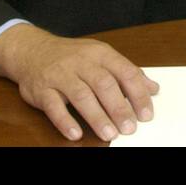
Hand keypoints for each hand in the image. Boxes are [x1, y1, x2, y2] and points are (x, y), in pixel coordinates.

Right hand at [0, 24, 159, 141]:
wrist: (32, 50)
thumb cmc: (73, 57)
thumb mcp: (101, 57)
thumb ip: (126, 73)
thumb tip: (153, 89)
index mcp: (101, 54)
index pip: (125, 72)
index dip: (138, 94)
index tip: (146, 114)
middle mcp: (81, 62)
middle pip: (104, 84)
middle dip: (119, 107)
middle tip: (130, 128)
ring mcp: (60, 75)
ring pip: (81, 95)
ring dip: (97, 116)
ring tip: (110, 134)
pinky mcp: (42, 89)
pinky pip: (53, 106)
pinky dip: (65, 121)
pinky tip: (75, 134)